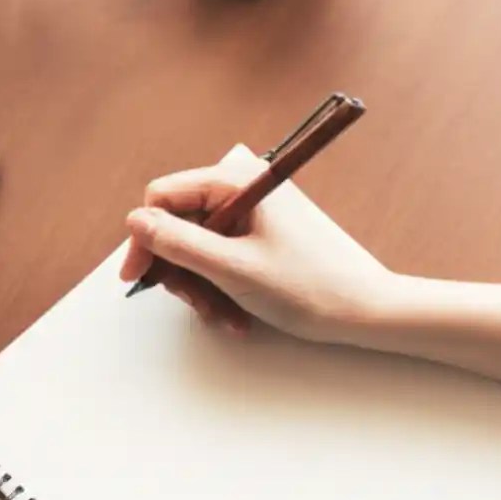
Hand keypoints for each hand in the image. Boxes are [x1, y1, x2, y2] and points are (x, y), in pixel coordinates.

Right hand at [120, 145, 397, 341]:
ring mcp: (250, 215)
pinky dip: (220, 290)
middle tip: (197, 304)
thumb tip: (135, 222)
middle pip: (177, 225)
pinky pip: (219, 260)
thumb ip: (179, 243)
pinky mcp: (258, 238)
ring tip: (225, 316)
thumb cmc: (309, 287)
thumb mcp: (233, 268)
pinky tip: (237, 316)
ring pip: (195, 249)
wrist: (365, 312)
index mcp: (237, 182)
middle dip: (181, 272)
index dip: (146, 238)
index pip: (163, 196)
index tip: (139, 276)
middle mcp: (242, 190)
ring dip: (201, 289)